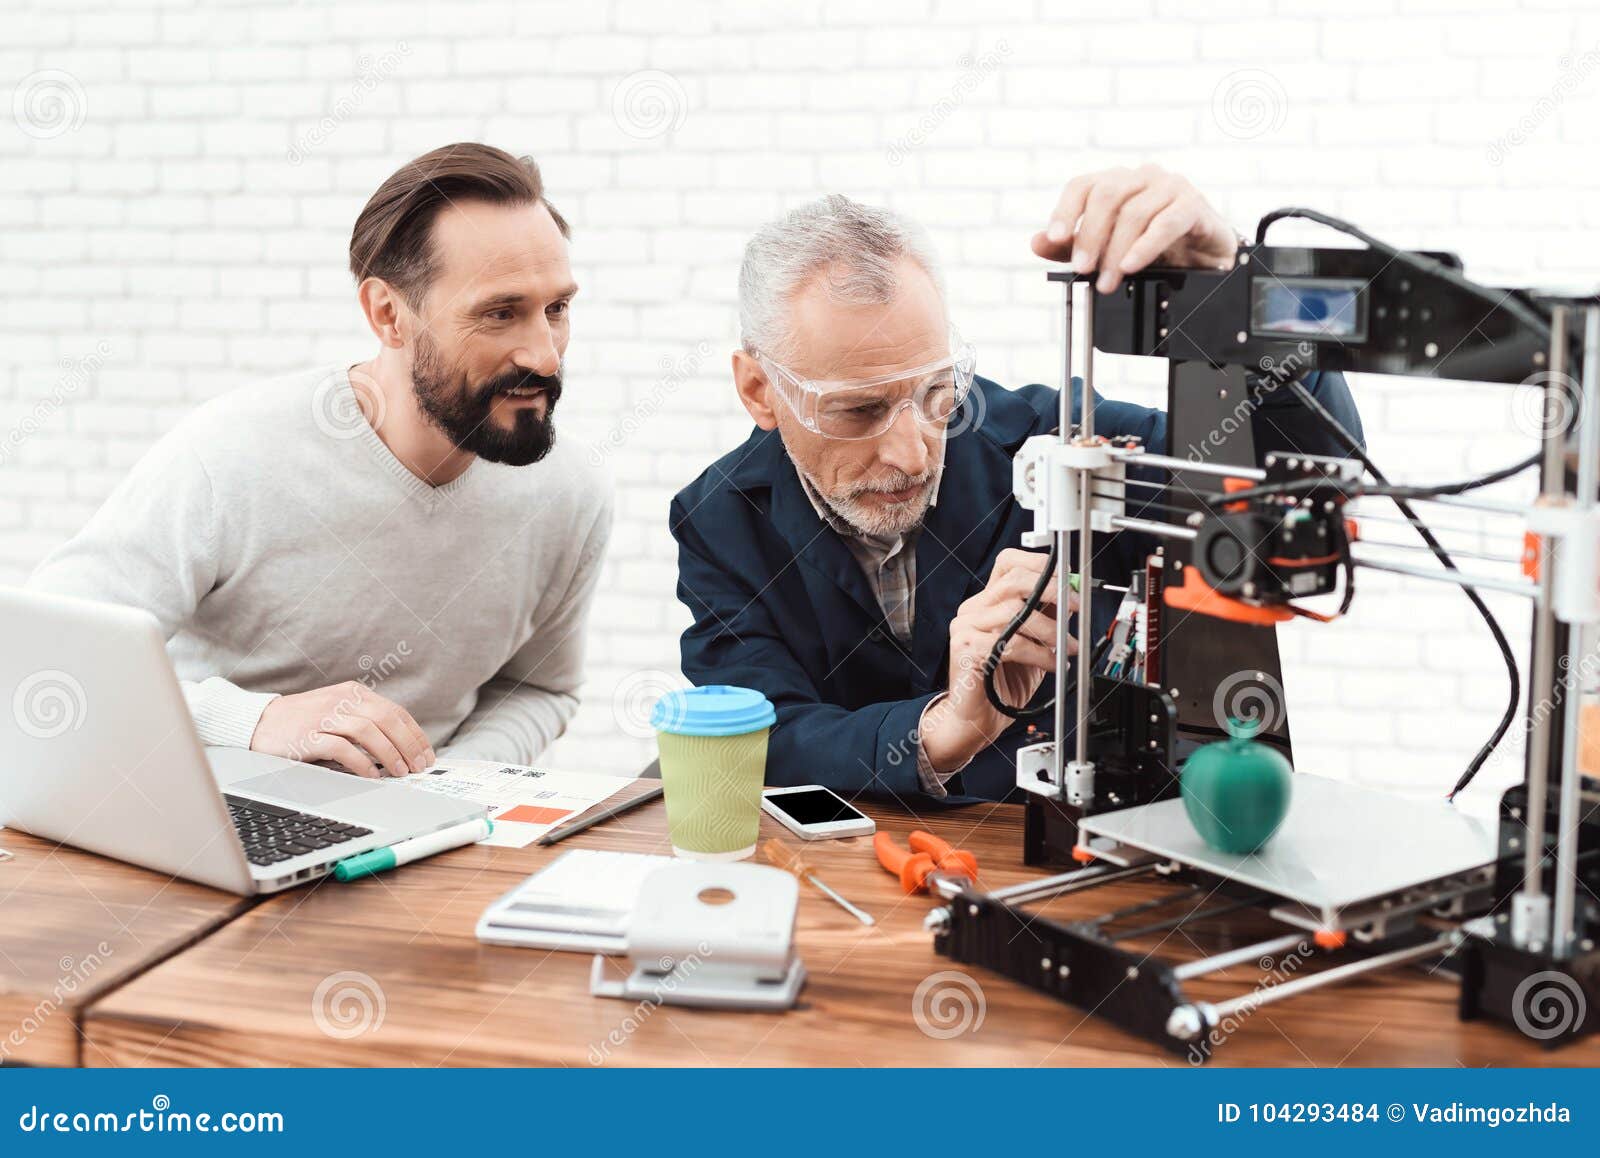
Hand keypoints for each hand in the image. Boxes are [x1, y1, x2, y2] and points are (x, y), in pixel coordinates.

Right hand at [250, 682, 435, 777]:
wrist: (257, 722)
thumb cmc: (301, 722)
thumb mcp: (337, 713)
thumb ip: (364, 722)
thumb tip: (400, 750)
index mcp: (353, 693)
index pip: (395, 712)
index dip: (415, 734)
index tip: (427, 754)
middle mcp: (342, 700)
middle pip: (387, 719)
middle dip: (409, 745)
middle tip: (419, 767)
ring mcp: (324, 716)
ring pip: (369, 730)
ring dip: (390, 753)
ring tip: (400, 772)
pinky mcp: (308, 735)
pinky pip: (342, 747)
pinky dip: (361, 762)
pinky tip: (372, 776)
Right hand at [921, 549, 1078, 772]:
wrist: (977, 719)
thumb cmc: (1002, 683)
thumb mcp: (1034, 643)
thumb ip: (1047, 618)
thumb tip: (1072, 595)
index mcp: (986, 603)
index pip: (1008, 564)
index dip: (1039, 564)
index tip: (1067, 576)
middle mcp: (972, 610)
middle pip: (1013, 581)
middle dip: (1052, 591)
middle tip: (1076, 607)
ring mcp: (965, 628)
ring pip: (1016, 612)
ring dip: (1052, 630)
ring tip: (1068, 647)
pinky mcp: (967, 650)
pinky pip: (1012, 643)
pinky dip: (1041, 654)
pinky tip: (1054, 664)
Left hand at [1030, 164, 1237, 294]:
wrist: (1204, 256)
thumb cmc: (1155, 247)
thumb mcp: (1108, 249)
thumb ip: (1072, 247)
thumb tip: (1036, 243)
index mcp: (1116, 183)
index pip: (1082, 185)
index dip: (1065, 210)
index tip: (1053, 238)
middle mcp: (1141, 178)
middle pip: (1107, 195)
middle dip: (1090, 235)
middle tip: (1083, 269)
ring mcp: (1170, 187)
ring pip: (1135, 212)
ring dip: (1116, 252)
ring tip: (1108, 281)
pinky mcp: (1193, 204)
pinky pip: (1166, 222)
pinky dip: (1145, 246)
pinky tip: (1132, 265)